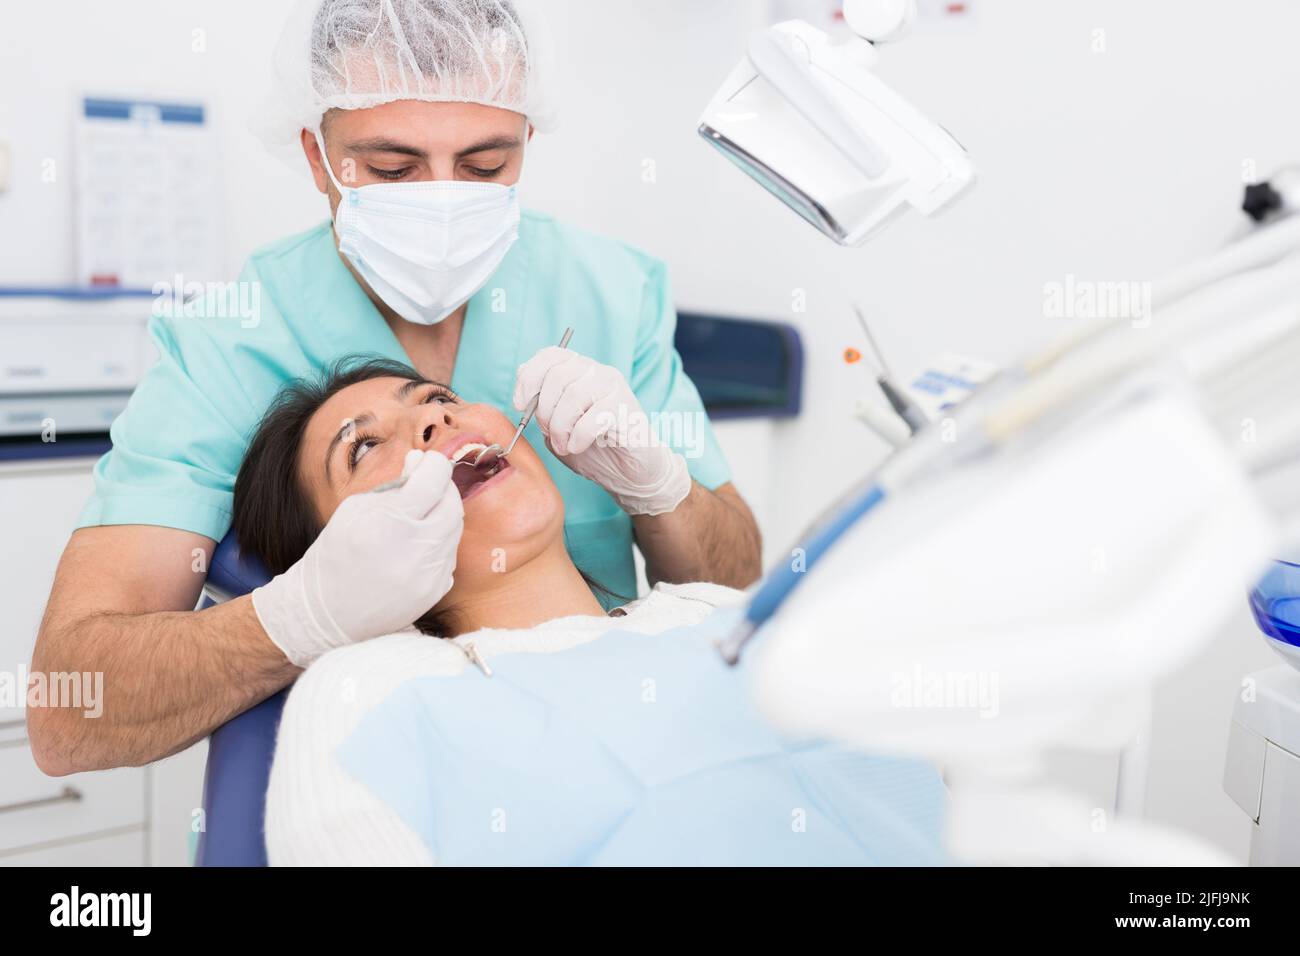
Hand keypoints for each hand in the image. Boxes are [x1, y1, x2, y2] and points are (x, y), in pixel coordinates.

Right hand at [251, 450, 463, 666]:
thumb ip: (393, 485)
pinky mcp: (435, 591)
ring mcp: (428, 575)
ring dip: (442, 515)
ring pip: (455, 529)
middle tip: (428, 487)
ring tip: (418, 518)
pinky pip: (450, 555)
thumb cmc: (337, 553)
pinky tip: (416, 546)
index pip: (434, 480)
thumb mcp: (355, 510)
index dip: (434, 465)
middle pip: (452, 504)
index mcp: (388, 523)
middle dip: (443, 489)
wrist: (327, 611)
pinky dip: (438, 543)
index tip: (428, 463)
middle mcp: (413, 551)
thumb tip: (421, 461)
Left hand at [514, 347, 690, 516]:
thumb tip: (523, 395)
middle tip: (549, 435)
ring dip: (560, 426)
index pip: (550, 355)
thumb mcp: (559, 425)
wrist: (630, 471)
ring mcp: (614, 388)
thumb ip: (542, 407)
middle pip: (558, 376)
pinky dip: (578, 436)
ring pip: (574, 395)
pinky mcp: (626, 409)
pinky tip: (577, 447)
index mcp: (580, 370)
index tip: (520, 404)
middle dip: (544, 410)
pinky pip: (593, 417)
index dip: (529, 377)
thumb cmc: (593, 448)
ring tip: (563, 445)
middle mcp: (598, 372)